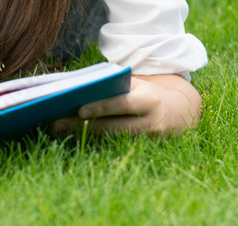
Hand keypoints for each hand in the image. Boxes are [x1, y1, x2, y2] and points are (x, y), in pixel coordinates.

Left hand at [52, 74, 200, 136]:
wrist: (179, 114)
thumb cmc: (148, 94)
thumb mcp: (138, 86)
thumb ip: (116, 86)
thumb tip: (81, 88)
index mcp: (149, 101)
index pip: (122, 104)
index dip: (101, 108)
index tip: (79, 110)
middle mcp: (150, 124)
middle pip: (113, 127)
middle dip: (84, 125)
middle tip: (59, 123)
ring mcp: (147, 142)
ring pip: (111, 140)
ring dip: (84, 135)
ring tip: (60, 128)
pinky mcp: (142, 152)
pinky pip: (114, 147)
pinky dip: (93, 141)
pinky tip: (73, 135)